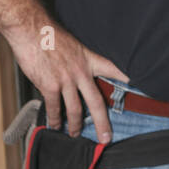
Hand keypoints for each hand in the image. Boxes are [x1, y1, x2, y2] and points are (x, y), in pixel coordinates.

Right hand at [9, 19, 129, 143]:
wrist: (31, 30)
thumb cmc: (49, 34)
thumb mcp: (72, 44)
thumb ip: (77, 60)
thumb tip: (76, 74)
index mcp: (88, 59)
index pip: (113, 69)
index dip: (125, 78)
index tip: (136, 88)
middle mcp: (81, 72)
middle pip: (96, 102)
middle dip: (102, 123)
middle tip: (106, 138)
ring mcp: (66, 80)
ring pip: (76, 110)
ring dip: (75, 126)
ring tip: (75, 135)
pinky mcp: (50, 86)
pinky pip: (55, 108)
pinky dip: (54, 120)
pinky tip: (54, 127)